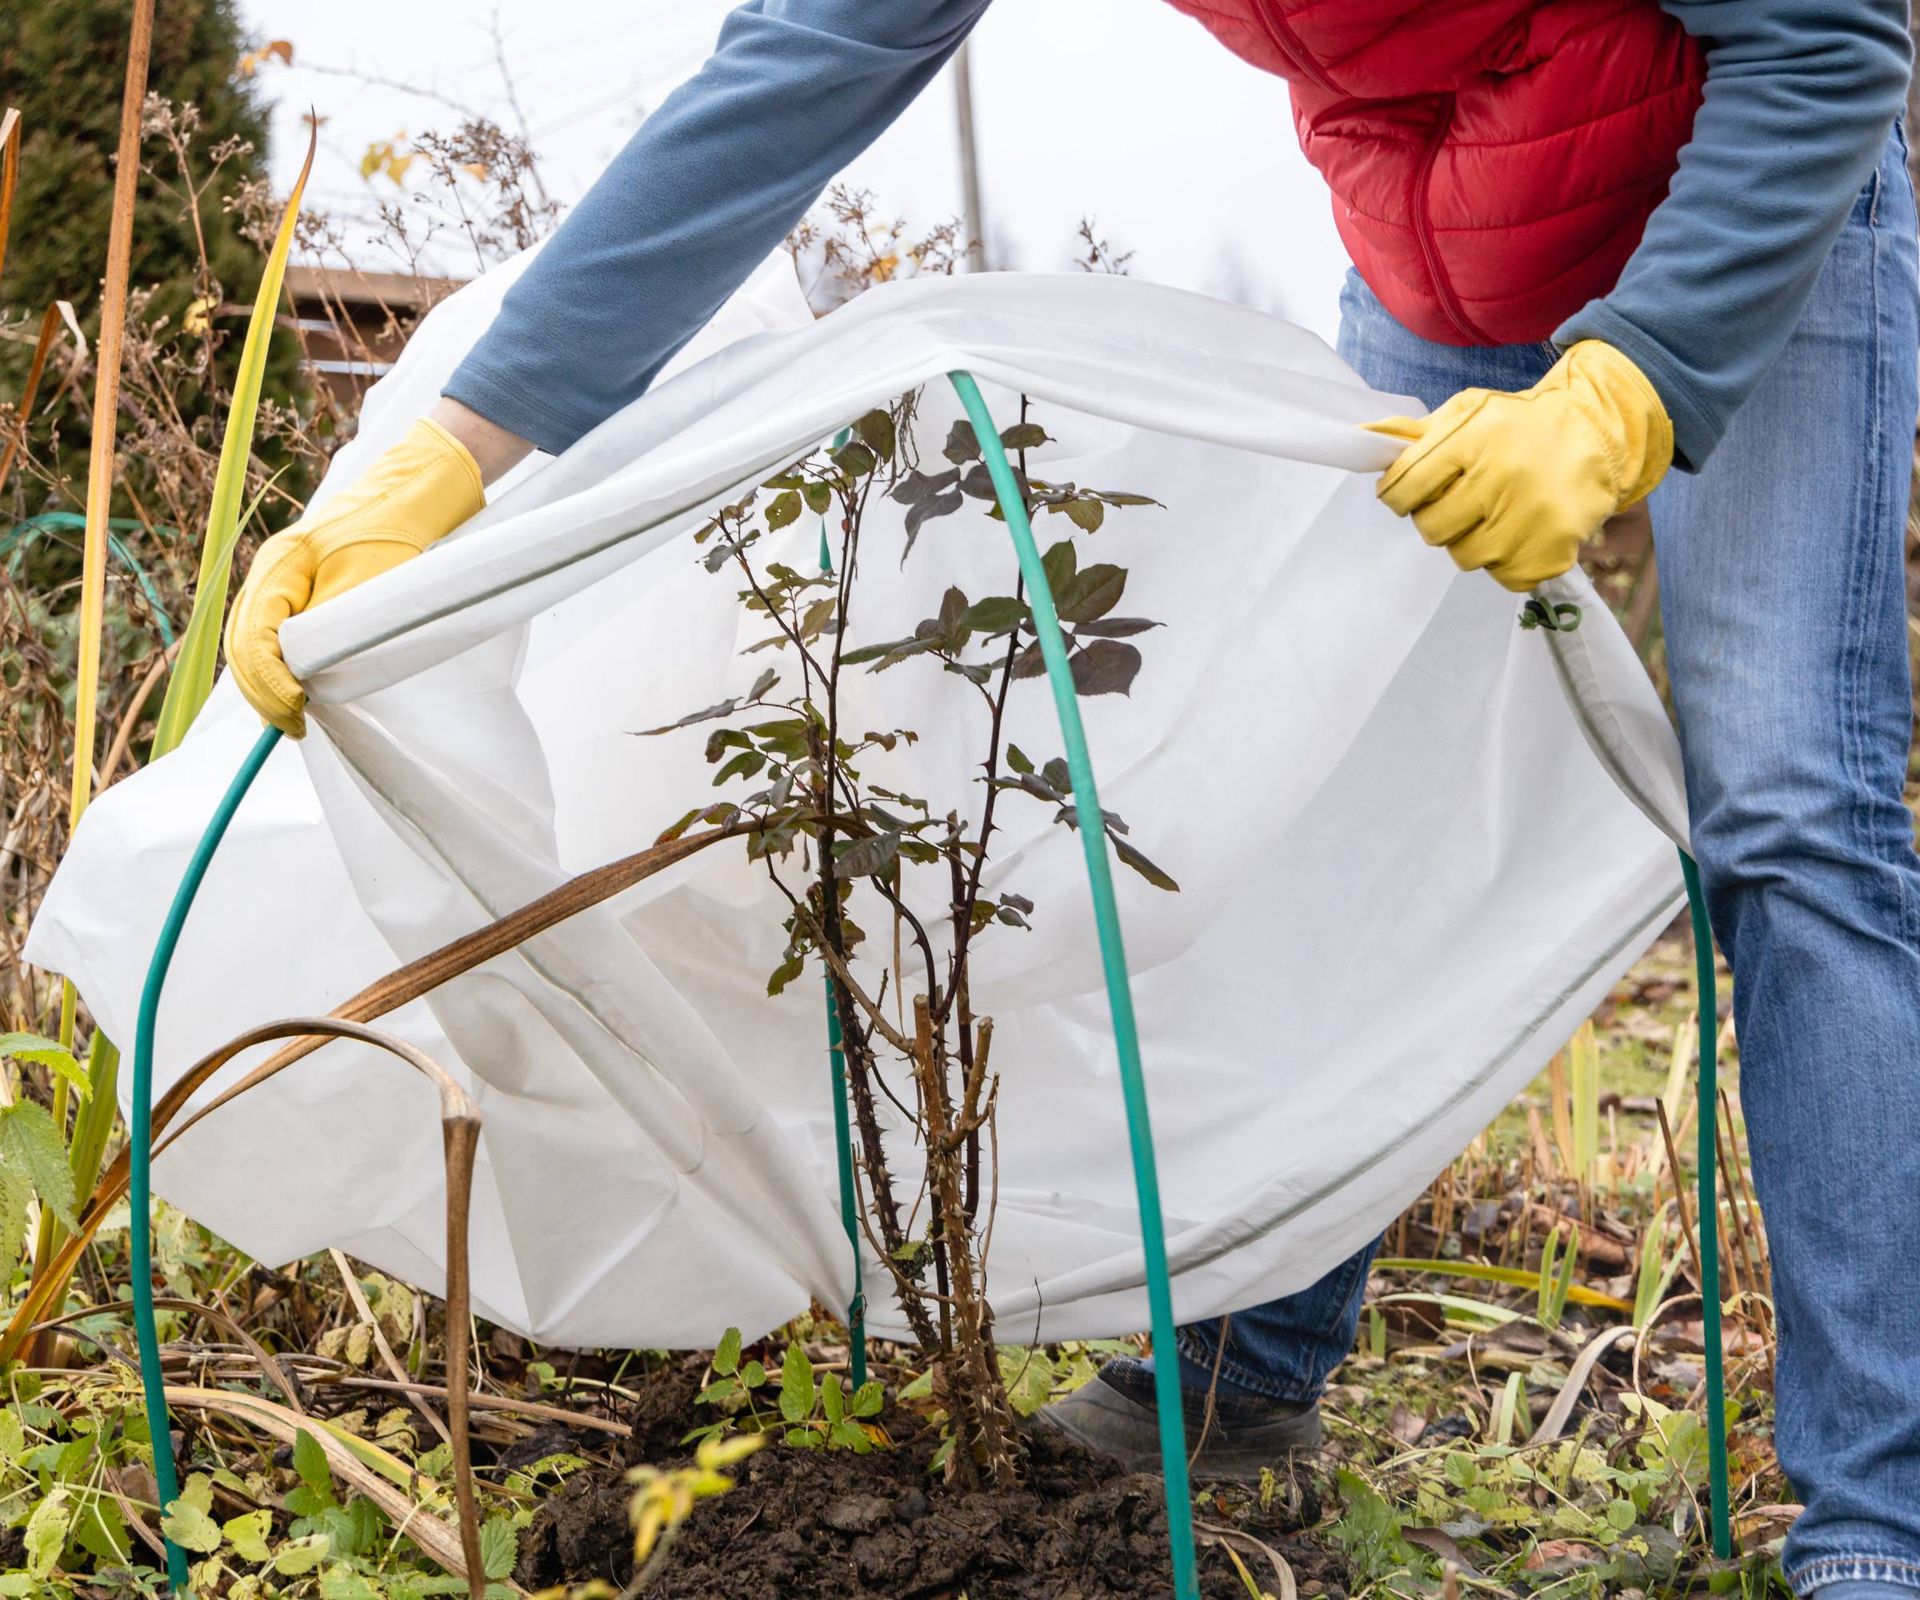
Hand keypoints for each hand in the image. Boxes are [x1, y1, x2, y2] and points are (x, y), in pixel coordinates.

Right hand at [224, 418, 484, 736]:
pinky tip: (294, 697)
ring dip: (267, 684)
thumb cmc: (397, 532)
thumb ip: (332, 624)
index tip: (298, 710)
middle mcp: (271, 573)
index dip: (271, 681)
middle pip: (244, 644)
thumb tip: (304, 675)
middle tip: (293, 727)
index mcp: (279, 566)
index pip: (253, 637)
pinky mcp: (303, 591)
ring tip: (290, 720)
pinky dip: (279, 669)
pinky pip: (274, 636)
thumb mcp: (367, 580)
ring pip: (254, 642)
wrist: (416, 493)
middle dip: (264, 691)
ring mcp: (283, 581)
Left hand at [1363, 340, 1672, 592]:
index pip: (1405, 486)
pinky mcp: (1553, 549)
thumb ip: (1416, 433)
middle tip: (1458, 502)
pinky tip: (1519, 531)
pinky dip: (1505, 561)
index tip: (1407, 493)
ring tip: (1493, 514)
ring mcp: (1531, 517)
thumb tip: (1363, 439)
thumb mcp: (1469, 412)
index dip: (1397, 494)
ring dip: (1471, 540)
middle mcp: (1503, 477)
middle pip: (1431, 528)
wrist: (1596, 433)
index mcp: (1475, 438)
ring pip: (1465, 556)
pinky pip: (1504, 577)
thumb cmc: (1520, 427)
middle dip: (1436, 517)